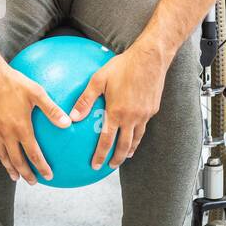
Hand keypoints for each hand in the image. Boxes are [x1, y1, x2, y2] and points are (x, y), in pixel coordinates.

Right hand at [0, 55, 69, 184]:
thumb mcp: (36, 92)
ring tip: (15, 176)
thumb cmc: (12, 81)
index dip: (41, 167)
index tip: (48, 176)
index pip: (32, 154)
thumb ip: (52, 110)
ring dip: (9, 167)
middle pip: (16, 160)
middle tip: (32, 182)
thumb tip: (67, 123)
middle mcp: (5, 133)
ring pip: (1, 156)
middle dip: (25, 174)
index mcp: (20, 127)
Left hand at [69, 42, 169, 170]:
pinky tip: (135, 135)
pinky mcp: (153, 109)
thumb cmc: (122, 66)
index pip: (107, 140)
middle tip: (109, 167)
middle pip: (124, 145)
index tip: (95, 165)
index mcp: (117, 112)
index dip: (101, 155)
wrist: (150, 58)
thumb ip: (85, 100)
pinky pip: (144, 127)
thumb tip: (72, 117)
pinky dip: (139, 136)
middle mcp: (132, 117)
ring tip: (124, 156)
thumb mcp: (98, 80)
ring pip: (137, 138)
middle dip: (116, 159)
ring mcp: (144, 114)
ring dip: (130, 150)